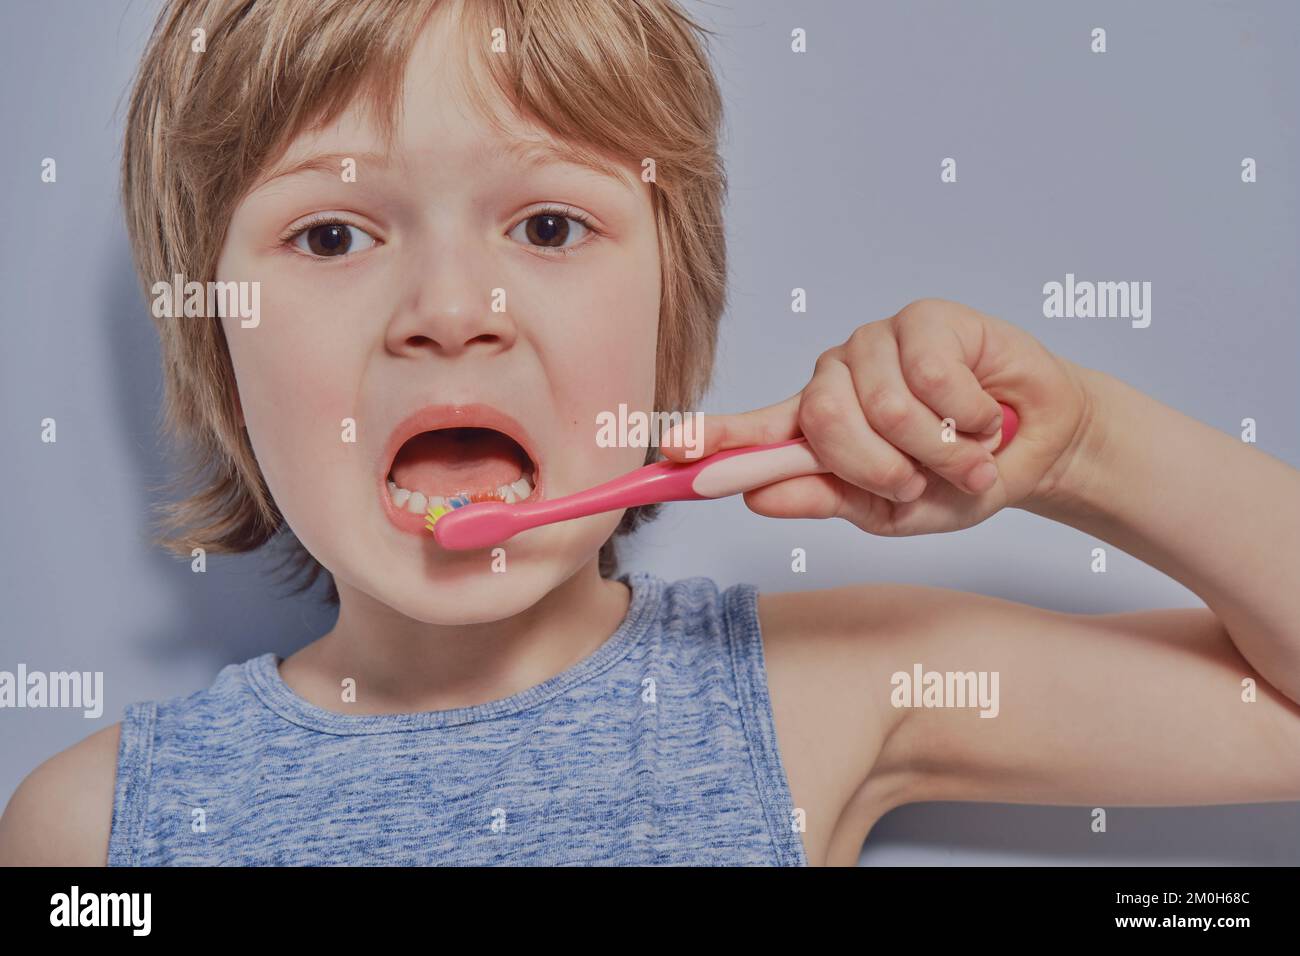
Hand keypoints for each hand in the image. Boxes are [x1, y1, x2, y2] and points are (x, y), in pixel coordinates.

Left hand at [660, 298, 1093, 535]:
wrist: (1036, 451)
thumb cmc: (958, 478)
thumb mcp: (891, 510)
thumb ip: (826, 499)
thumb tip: (756, 496)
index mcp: (820, 428)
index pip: (757, 430)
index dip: (716, 439)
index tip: (672, 453)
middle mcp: (837, 380)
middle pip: (821, 422)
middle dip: (878, 470)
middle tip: (919, 486)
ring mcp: (876, 345)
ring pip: (881, 404)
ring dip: (936, 450)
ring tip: (964, 455)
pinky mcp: (923, 319)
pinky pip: (931, 376)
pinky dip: (966, 416)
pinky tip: (982, 416)